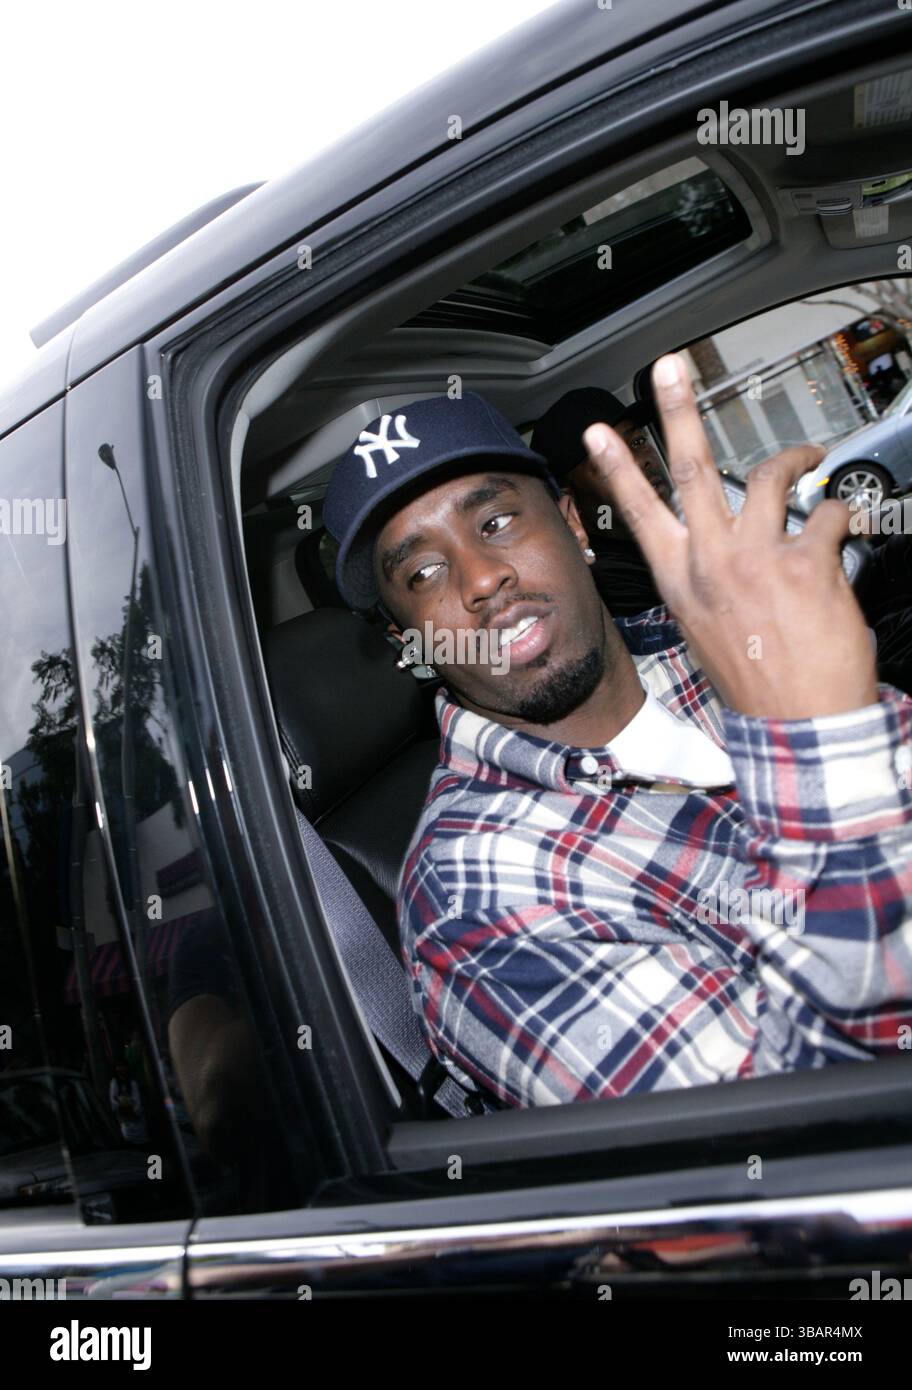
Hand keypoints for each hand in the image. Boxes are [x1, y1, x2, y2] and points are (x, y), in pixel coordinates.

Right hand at [581, 354, 877, 719]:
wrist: (797, 726)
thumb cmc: (756, 682)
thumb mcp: (707, 630)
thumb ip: (710, 581)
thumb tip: (727, 550)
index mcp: (682, 582)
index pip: (639, 514)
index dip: (617, 467)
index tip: (600, 431)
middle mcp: (713, 562)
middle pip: (693, 468)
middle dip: (678, 409)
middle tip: (671, 366)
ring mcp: (758, 558)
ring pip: (775, 476)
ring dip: (798, 458)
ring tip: (811, 457)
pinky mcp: (807, 561)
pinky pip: (831, 516)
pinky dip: (843, 521)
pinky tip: (844, 537)